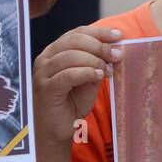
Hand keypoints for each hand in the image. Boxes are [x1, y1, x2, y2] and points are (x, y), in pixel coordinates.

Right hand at [33, 25, 122, 142]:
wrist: (58, 129)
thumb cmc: (72, 102)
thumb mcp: (89, 78)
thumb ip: (98, 63)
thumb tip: (116, 49)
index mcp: (55, 51)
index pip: (77, 33)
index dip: (99, 32)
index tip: (118, 36)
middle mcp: (45, 58)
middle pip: (74, 41)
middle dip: (100, 46)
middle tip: (117, 55)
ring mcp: (43, 73)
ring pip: (70, 56)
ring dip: (94, 60)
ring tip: (108, 70)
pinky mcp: (45, 88)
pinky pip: (68, 75)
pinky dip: (86, 72)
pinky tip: (98, 76)